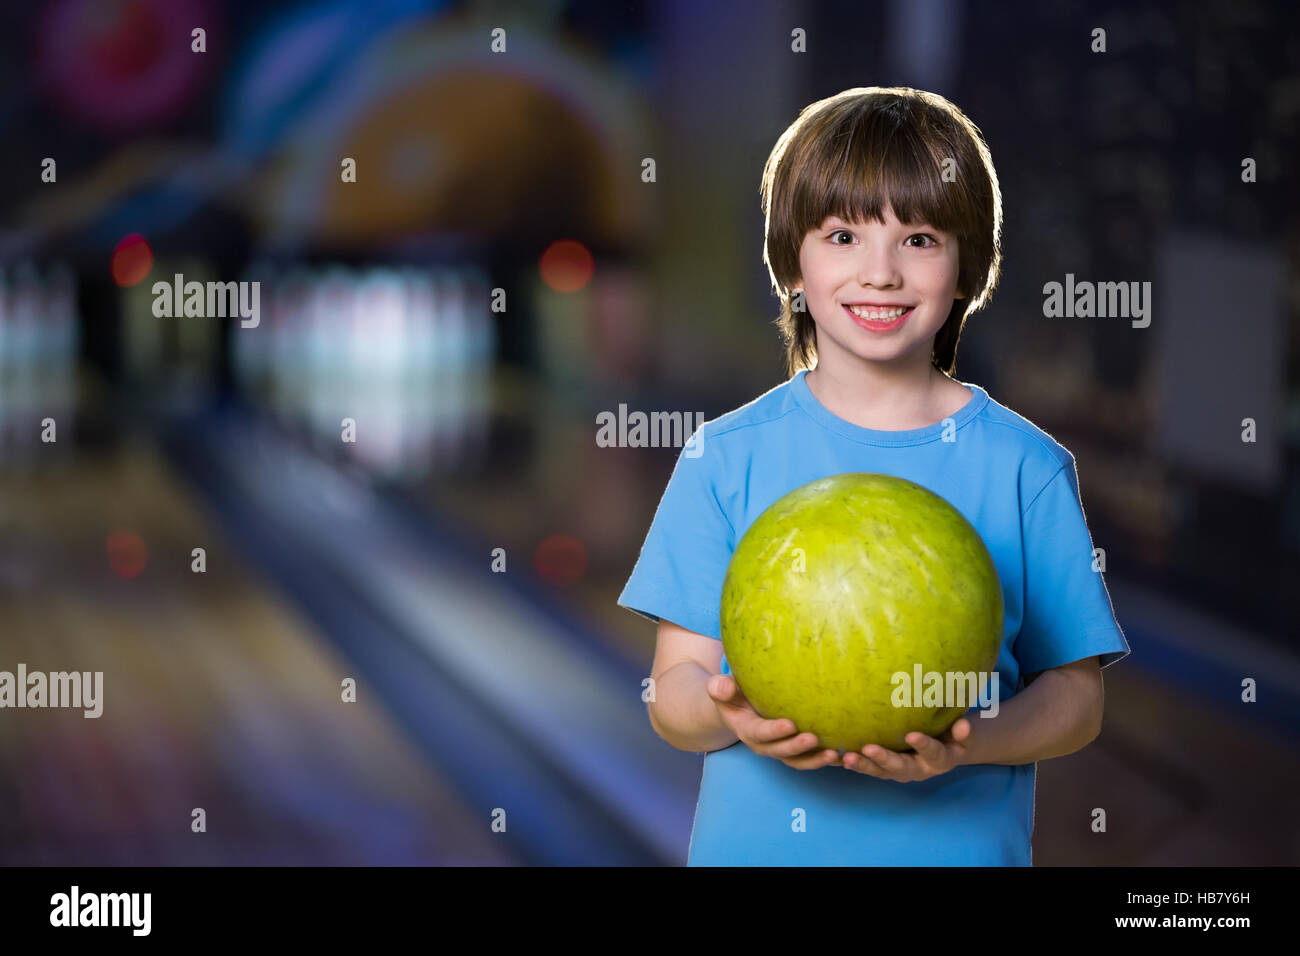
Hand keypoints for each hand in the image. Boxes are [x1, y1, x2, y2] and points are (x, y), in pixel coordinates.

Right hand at [707, 674, 841, 769]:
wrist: (740, 711)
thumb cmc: (734, 696)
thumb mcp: (722, 690)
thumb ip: (720, 688)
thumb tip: (721, 686)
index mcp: (748, 730)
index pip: (760, 733)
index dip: (774, 732)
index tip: (790, 724)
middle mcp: (765, 745)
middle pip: (781, 752)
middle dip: (797, 748)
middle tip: (814, 739)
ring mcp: (781, 750)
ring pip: (798, 761)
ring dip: (815, 761)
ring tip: (834, 755)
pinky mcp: (796, 751)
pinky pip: (811, 758)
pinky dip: (827, 760)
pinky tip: (846, 756)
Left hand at [842, 717, 973, 781]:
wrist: (945, 747)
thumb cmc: (952, 733)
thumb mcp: (962, 733)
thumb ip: (964, 731)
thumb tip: (964, 725)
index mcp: (940, 760)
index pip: (933, 753)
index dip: (923, 745)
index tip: (912, 735)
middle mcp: (917, 769)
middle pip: (900, 768)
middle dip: (884, 760)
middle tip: (869, 749)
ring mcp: (898, 771)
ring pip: (879, 772)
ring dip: (862, 765)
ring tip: (845, 758)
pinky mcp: (883, 769)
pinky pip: (866, 768)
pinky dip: (849, 764)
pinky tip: (833, 757)